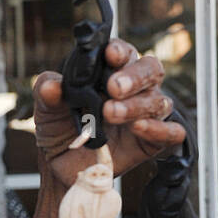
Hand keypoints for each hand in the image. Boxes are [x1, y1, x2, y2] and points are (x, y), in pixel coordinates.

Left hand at [33, 38, 185, 190]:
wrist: (61, 166)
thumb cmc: (60, 130)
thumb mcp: (46, 110)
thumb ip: (47, 93)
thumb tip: (50, 86)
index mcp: (111, 73)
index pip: (125, 53)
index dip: (120, 51)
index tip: (109, 54)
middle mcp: (134, 90)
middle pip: (150, 71)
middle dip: (133, 76)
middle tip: (113, 87)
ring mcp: (146, 115)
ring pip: (158, 101)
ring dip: (135, 105)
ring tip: (110, 113)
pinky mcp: (152, 142)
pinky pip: (170, 133)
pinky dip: (159, 129)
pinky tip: (138, 128)